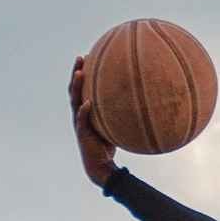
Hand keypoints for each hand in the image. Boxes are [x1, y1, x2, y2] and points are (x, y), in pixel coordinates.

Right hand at [69, 57, 116, 186]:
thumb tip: (145, 99)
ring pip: (74, 101)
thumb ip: (123, 112)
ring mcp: (79, 123)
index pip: (82, 87)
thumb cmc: (110, 144)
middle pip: (74, 89)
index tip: (88, 55)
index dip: (83, 71)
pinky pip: (82, 120)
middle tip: (81, 57)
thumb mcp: (116, 124)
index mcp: (85, 110)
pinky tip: (87, 103)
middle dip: (76, 72)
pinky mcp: (82, 134)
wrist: (101, 165)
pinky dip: (84, 111)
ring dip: (76, 86)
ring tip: (80, 73)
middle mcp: (79, 114)